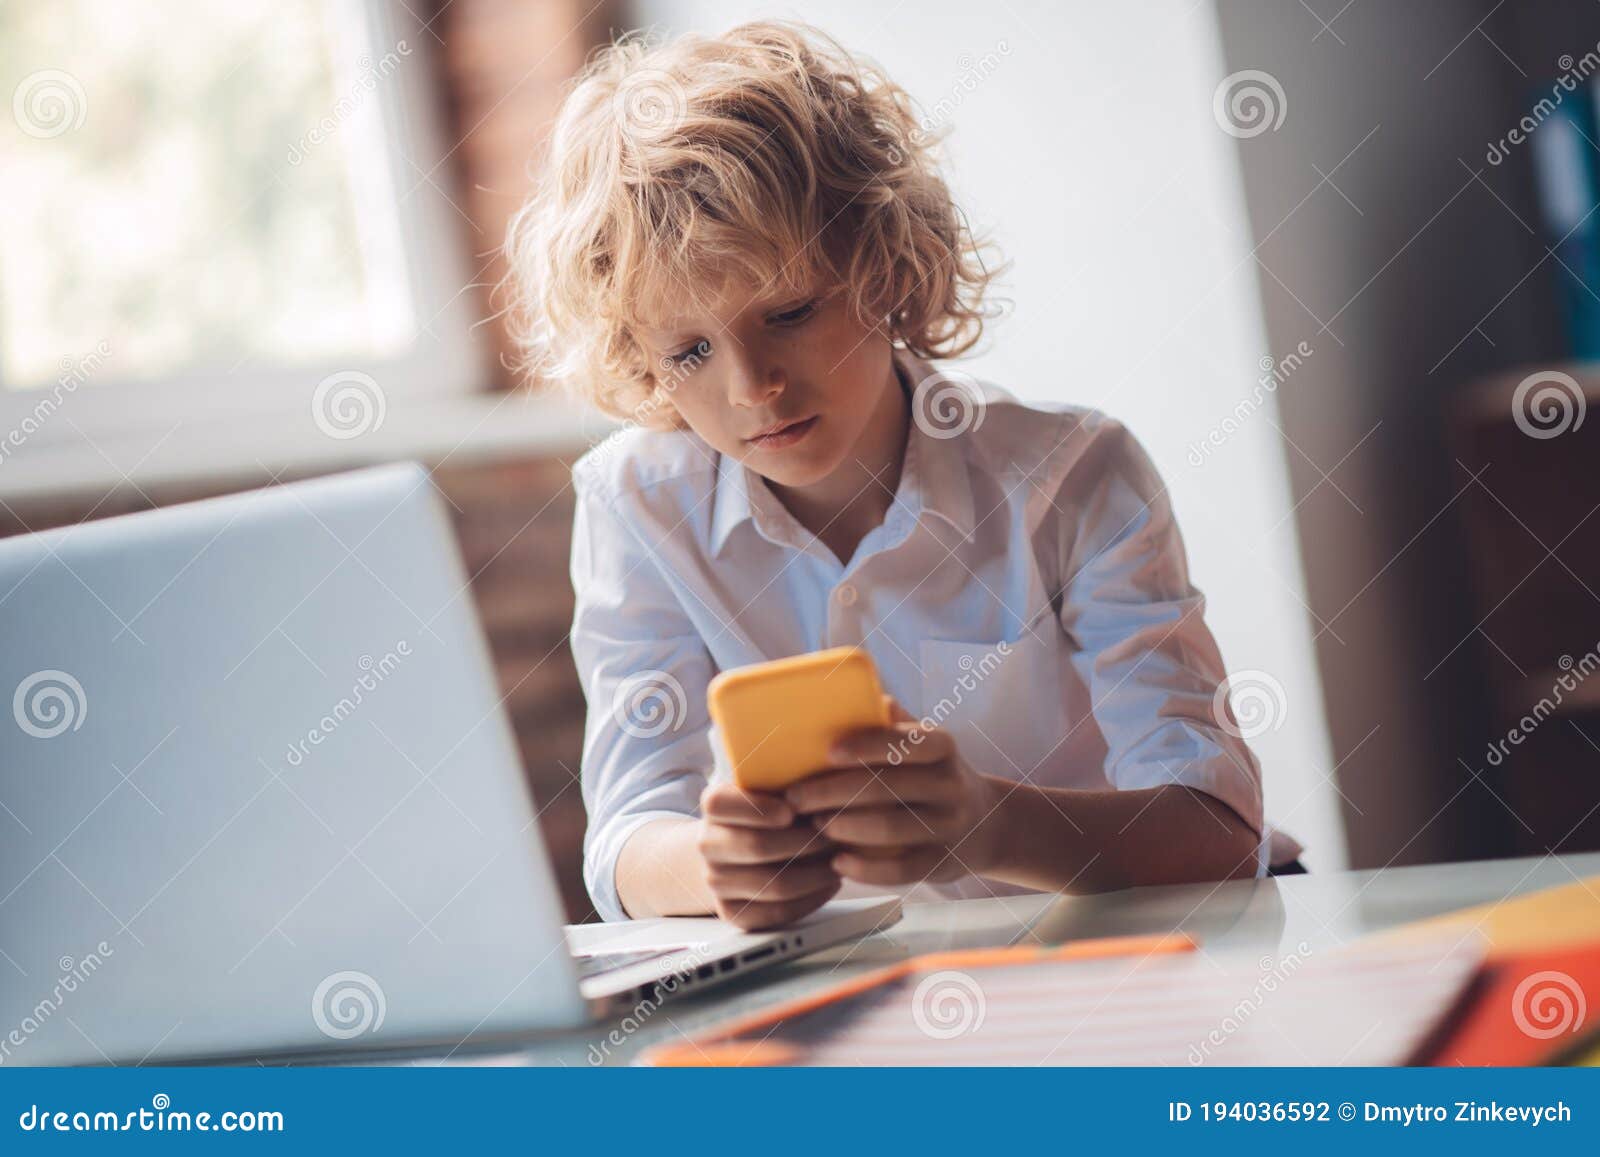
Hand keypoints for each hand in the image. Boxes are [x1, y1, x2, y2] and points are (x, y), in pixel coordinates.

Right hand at [696, 780, 840, 929]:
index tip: (791, 810)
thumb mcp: (767, 785)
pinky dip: (811, 900)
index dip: (758, 809)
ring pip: (773, 885)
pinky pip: (777, 913)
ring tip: (839, 860)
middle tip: (833, 834)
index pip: (722, 804)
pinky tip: (828, 883)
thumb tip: (824, 768)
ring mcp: (717, 881)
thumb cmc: (765, 811)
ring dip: (815, 874)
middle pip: (757, 846)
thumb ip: (785, 777)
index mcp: (714, 806)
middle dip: (804, 841)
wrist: (730, 851)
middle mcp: (708, 844)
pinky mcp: (733, 912)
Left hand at [784, 698, 1001, 886]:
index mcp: (943, 747)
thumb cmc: (932, 775)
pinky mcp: (942, 863)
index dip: (867, 746)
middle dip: (834, 792)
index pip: (906, 742)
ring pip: (892, 828)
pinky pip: (902, 870)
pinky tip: (837, 863)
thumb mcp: (924, 742)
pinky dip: (866, 869)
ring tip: (813, 825)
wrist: (985, 824)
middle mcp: (951, 784)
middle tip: (795, 797)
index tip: (828, 751)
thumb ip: (893, 722)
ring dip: (845, 827)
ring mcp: (949, 826)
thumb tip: (852, 694)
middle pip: (888, 787)